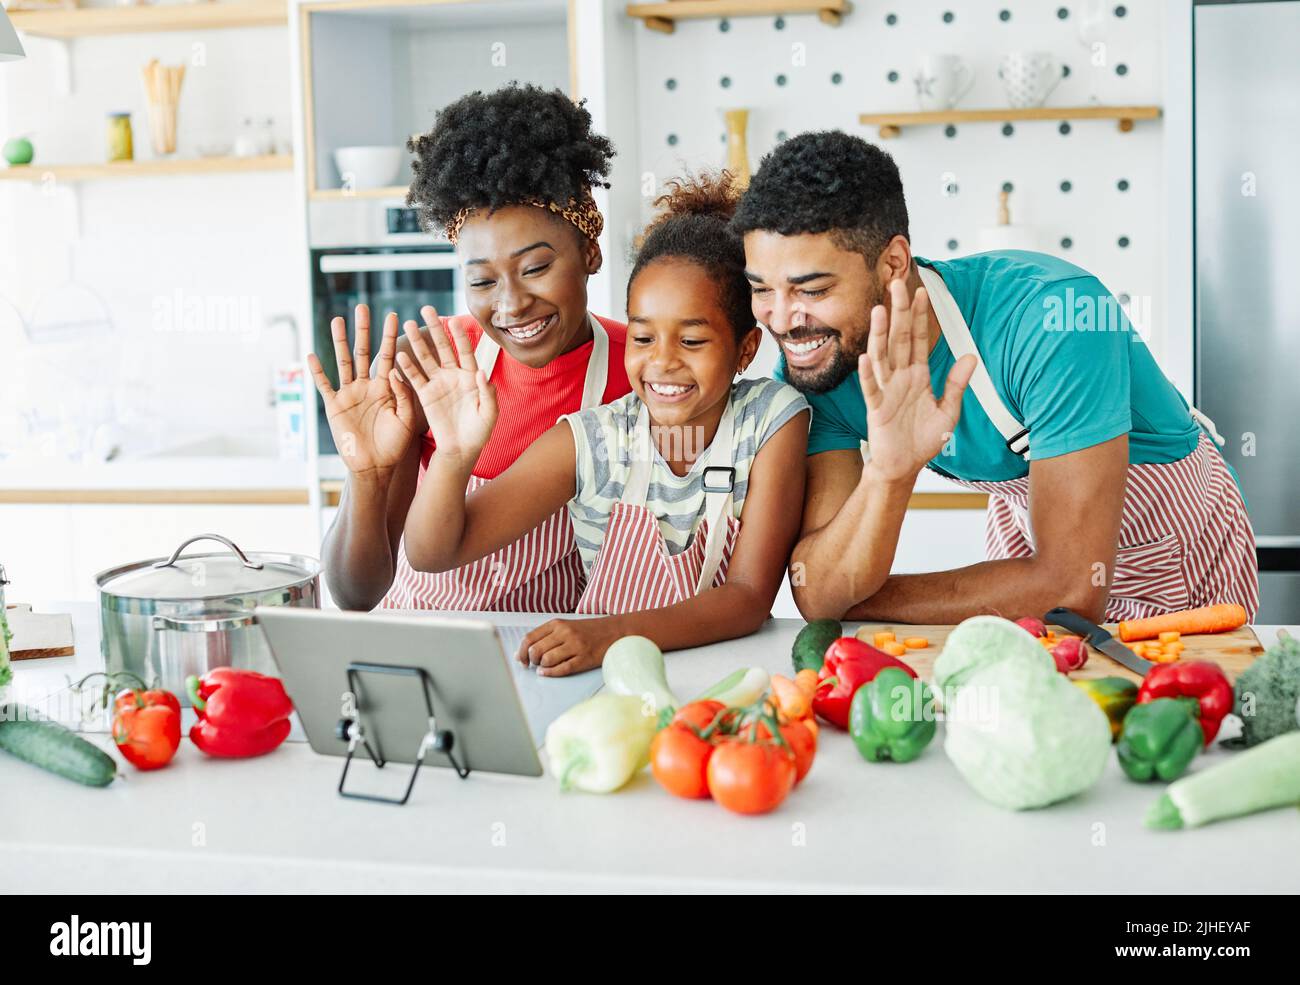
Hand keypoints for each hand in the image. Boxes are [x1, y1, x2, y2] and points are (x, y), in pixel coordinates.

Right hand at [308, 305, 417, 478]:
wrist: (376, 466)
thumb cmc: (395, 445)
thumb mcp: (406, 419)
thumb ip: (404, 396)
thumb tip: (397, 371)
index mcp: (386, 387)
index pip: (388, 356)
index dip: (390, 337)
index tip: (395, 316)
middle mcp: (367, 386)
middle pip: (364, 352)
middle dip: (363, 330)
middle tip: (362, 307)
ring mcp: (349, 394)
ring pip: (344, 362)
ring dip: (339, 342)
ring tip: (338, 320)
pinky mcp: (335, 406)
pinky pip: (324, 385)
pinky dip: (318, 371)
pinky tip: (312, 355)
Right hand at [395, 308, 497, 469]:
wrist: (462, 449)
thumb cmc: (480, 432)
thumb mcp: (489, 414)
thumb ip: (487, 393)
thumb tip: (481, 371)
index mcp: (471, 376)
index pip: (465, 351)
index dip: (459, 336)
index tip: (453, 320)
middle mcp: (454, 375)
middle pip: (444, 348)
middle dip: (435, 329)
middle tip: (426, 309)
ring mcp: (438, 383)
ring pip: (427, 358)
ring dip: (417, 342)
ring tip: (407, 324)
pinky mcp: (426, 395)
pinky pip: (416, 378)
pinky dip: (407, 367)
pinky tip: (399, 354)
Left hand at [517, 618, 619, 676]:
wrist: (616, 631)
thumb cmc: (589, 631)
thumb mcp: (566, 626)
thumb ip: (546, 636)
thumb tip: (523, 652)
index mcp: (557, 623)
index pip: (529, 638)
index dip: (521, 652)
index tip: (521, 660)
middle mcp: (564, 633)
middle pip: (535, 651)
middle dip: (532, 661)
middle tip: (536, 664)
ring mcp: (575, 646)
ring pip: (546, 660)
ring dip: (542, 667)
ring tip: (545, 667)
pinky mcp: (584, 659)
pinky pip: (561, 669)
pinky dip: (550, 673)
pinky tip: (547, 673)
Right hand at [859, 279, 976, 482]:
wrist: (904, 466)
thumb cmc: (923, 440)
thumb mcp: (948, 411)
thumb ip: (957, 384)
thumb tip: (971, 356)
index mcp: (917, 375)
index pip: (918, 339)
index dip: (920, 316)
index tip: (921, 291)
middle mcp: (899, 378)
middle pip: (898, 339)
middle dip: (898, 312)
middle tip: (897, 284)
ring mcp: (886, 391)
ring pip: (882, 357)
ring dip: (880, 334)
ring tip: (880, 310)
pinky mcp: (876, 409)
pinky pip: (871, 389)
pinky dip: (867, 373)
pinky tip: (866, 357)